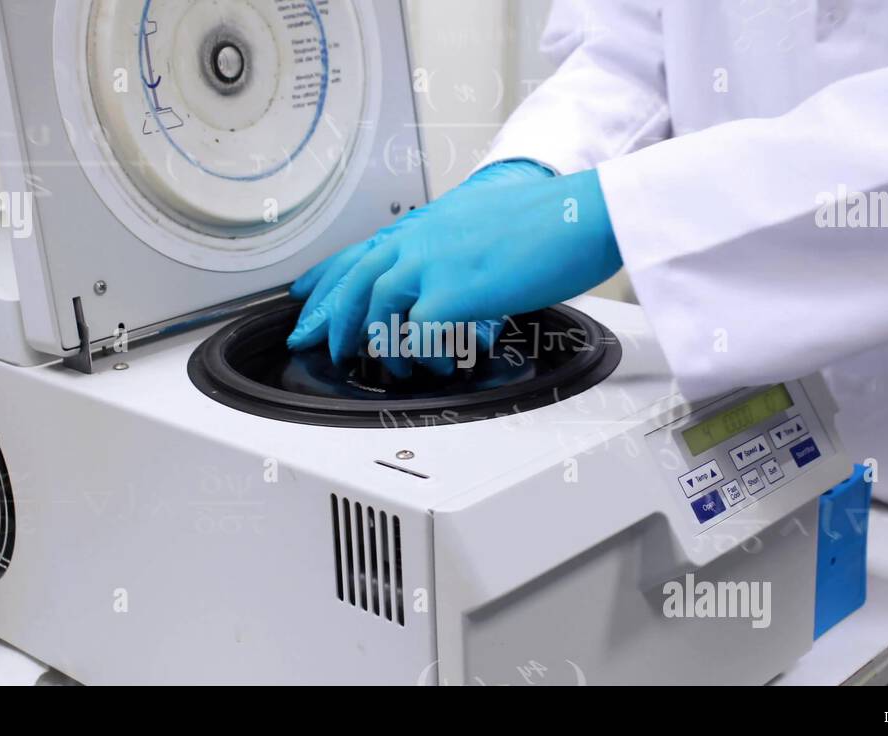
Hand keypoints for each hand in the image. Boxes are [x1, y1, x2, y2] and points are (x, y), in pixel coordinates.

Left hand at [286, 162, 621, 375]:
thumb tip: (454, 277)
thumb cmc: (553, 223)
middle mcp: (422, 239)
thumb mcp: (490, 226)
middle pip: (355, 280)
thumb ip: (459, 247)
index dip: (327, 276)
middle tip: (325, 348)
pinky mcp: (454, 291)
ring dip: (382, 347)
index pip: (362, 249)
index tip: (304, 296)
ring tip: (395, 370)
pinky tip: (437, 369)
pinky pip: (416, 335)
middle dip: (335, 320)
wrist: (583, 214)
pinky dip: (423, 358)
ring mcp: (434, 263)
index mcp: (430, 223)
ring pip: (376, 308)